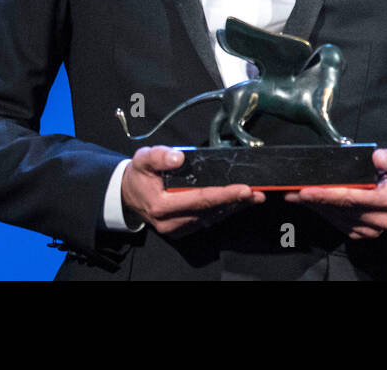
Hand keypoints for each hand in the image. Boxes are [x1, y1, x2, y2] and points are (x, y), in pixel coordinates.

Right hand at [120, 145, 263, 235]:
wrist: (128, 195)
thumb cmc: (139, 174)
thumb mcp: (142, 159)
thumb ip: (159, 156)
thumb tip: (178, 158)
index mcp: (161, 205)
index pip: (198, 199)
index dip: (223, 194)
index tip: (243, 189)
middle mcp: (171, 222)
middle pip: (209, 211)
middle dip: (235, 202)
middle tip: (257, 193)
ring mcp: (177, 229)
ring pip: (211, 218)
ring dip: (234, 208)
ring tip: (254, 197)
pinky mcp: (183, 230)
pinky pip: (208, 220)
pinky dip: (224, 211)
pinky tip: (239, 203)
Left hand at [283, 146, 386, 238]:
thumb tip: (376, 158)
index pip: (352, 198)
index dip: (327, 194)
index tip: (307, 190)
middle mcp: (378, 219)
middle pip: (340, 208)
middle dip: (314, 199)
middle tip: (292, 191)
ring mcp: (369, 229)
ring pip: (336, 217)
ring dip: (314, 206)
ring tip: (294, 195)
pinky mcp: (361, 233)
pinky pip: (337, 222)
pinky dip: (322, 212)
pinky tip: (310, 203)